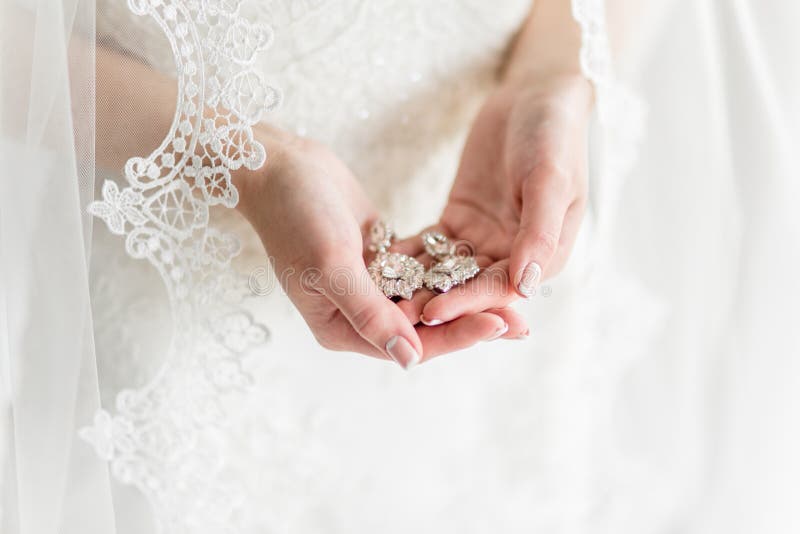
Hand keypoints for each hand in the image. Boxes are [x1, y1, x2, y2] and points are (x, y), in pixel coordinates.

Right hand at [235, 127, 525, 367]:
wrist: (278, 167)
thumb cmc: (295, 216)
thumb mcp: (330, 266)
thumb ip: (369, 313)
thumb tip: (409, 360)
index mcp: (340, 328)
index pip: (409, 342)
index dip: (456, 336)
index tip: (500, 324)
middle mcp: (356, 314)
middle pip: (423, 326)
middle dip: (470, 321)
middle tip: (523, 320)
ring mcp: (369, 286)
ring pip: (426, 299)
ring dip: (465, 297)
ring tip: (514, 296)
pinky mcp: (379, 259)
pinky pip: (420, 272)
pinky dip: (448, 270)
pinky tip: (486, 265)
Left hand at [396, 75, 592, 325]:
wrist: (534, 98)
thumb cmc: (553, 136)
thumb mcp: (550, 180)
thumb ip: (539, 232)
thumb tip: (525, 286)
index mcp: (543, 255)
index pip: (502, 288)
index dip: (468, 303)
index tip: (434, 313)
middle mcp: (513, 255)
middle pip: (471, 286)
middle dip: (436, 301)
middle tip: (396, 317)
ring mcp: (484, 239)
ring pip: (448, 270)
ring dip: (418, 283)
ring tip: (380, 295)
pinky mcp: (460, 221)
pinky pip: (432, 244)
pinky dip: (410, 253)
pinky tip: (380, 263)